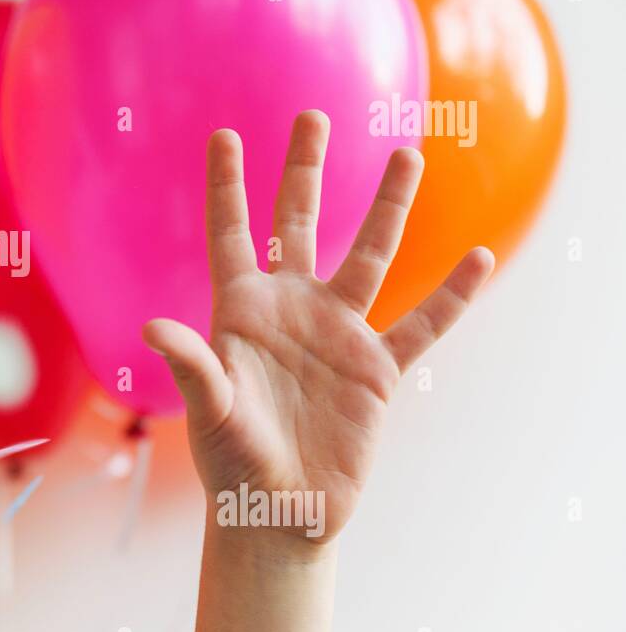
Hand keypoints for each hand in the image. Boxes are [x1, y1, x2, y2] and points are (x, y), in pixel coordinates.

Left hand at [144, 111, 492, 546]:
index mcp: (242, 312)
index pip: (233, 234)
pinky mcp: (376, 370)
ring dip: (387, 208)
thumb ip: (192, 366)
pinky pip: (422, 324)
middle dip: (305, 171)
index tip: (224, 135)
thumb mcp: (210, 412)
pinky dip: (450, 296)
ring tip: (406, 154)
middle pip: (298, 224)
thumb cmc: (232, 465)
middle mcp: (290, 310)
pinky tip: (477, 258)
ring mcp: (337, 334)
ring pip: (368, 257)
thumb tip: (153, 327)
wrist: (280, 515)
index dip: (227, 186)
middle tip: (312, 116)